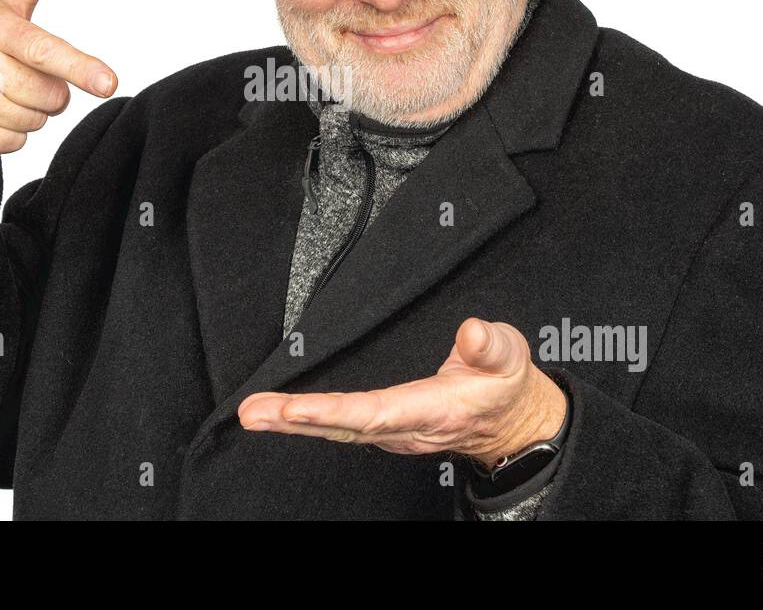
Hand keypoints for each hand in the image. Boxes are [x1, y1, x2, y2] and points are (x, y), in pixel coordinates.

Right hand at [0, 0, 117, 171]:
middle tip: (16, 77)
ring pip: (35, 122)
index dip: (79, 66)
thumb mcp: (0, 2)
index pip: (44, 49)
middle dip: (46, 93)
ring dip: (26, 115)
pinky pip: (14, 144)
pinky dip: (8, 136)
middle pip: (52, 95)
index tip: (108, 82)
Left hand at [237, 317, 567, 469]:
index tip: (298, 408)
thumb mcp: (509, 358)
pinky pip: (340, 425)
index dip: (336, 412)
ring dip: (291, 423)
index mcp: (433, 409)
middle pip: (343, 425)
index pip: (377, 411)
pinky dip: (306, 422)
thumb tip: (472, 331)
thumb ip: (491, 346)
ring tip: (253, 414)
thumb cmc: (503, 385)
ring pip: (336, 428)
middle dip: (295, 421)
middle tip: (253, 413)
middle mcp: (405, 426)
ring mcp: (391, 430)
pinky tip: (279, 416)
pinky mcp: (382, 426)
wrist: (509, 423)